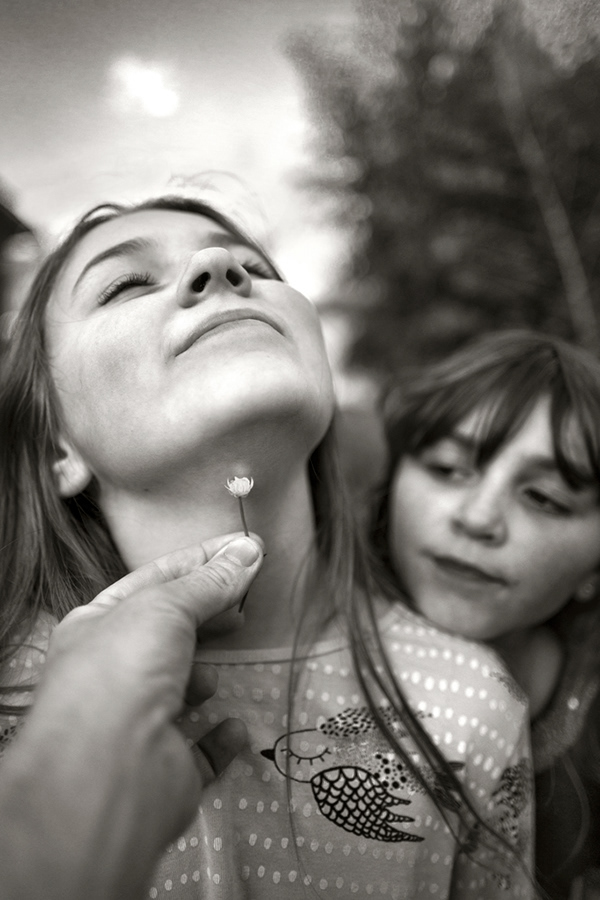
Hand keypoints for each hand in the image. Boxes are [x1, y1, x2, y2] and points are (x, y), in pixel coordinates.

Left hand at [0, 533, 263, 899]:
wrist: (108, 773)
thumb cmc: (123, 670)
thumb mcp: (165, 606)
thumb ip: (209, 581)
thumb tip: (250, 549)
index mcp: (97, 628)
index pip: (154, 583)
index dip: (201, 561)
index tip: (246, 548)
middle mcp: (112, 674)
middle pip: (168, 635)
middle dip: (206, 616)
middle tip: (247, 600)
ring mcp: (137, 726)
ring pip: (179, 691)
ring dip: (204, 676)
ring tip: (214, 672)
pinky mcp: (167, 770)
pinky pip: (201, 749)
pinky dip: (220, 736)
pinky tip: (233, 725)